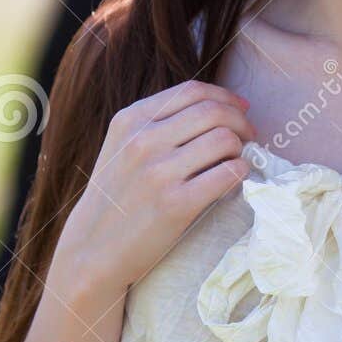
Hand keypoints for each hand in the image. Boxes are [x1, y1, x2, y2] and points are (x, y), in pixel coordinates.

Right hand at [58, 81, 256, 291]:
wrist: (92, 249)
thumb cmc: (117, 198)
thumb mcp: (122, 148)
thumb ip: (158, 124)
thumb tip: (218, 107)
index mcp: (130, 120)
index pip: (193, 91)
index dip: (225, 97)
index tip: (241, 109)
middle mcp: (143, 140)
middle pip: (214, 112)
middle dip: (241, 122)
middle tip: (249, 137)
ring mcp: (159, 172)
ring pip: (225, 140)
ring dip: (241, 149)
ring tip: (237, 162)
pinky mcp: (176, 204)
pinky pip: (229, 174)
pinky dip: (241, 173)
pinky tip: (235, 180)